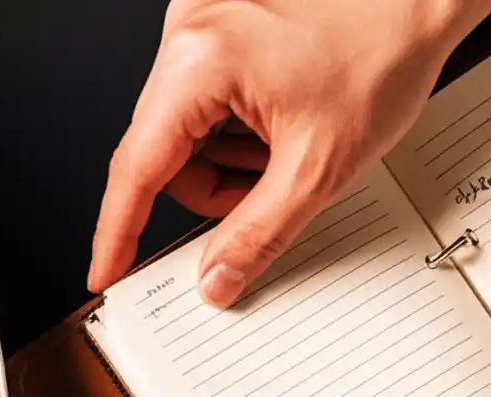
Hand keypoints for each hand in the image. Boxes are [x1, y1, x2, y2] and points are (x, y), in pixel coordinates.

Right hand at [89, 0, 490, 307]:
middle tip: (264, 197)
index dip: (119, 231)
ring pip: (185, 128)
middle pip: (163, 149)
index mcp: (200, 60)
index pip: (138, 166)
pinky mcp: (221, 23)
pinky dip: (237, 127)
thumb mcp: (318, 166)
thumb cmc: (383, 52)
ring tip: (286, 149)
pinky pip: (204, 97)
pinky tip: (281, 124)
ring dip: (228, 158)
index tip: (106, 272)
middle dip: (211, 189)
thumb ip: (258, 233)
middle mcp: (189, 31)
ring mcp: (202, 22)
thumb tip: (216, 277)